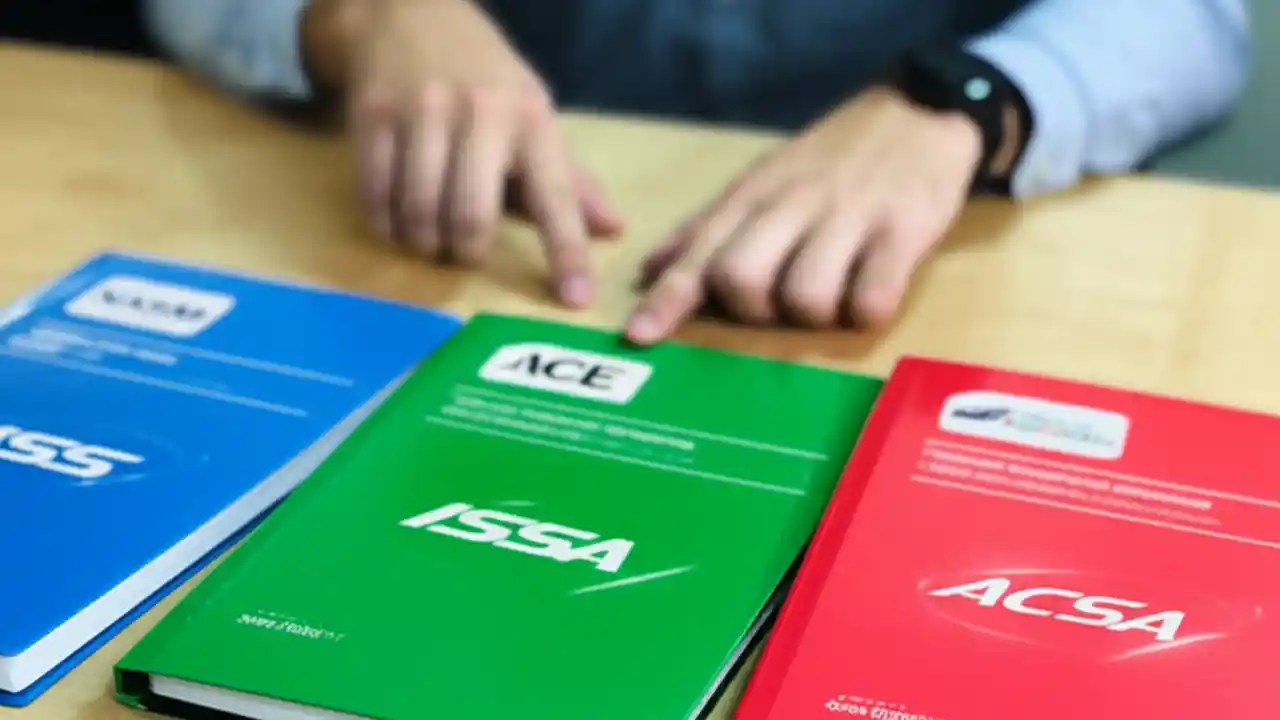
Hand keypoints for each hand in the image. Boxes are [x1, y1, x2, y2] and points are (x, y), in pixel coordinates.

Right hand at [306, 0, 623, 306]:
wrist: (410, 14)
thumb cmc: (485, 78)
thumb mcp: (534, 116)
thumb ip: (569, 179)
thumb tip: (613, 230)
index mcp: (532, 122)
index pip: (558, 197)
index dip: (568, 253)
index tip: (576, 300)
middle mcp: (481, 115)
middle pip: (471, 216)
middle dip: (466, 252)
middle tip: (464, 254)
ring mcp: (422, 112)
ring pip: (420, 211)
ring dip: (424, 243)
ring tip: (429, 240)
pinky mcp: (374, 115)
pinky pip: (376, 195)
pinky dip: (387, 225)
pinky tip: (397, 223)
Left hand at [625, 87, 982, 343]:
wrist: (918, 111)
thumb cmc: (832, 159)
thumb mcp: (762, 181)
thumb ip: (708, 228)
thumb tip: (652, 268)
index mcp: (753, 197)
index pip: (699, 254)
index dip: (668, 300)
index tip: (640, 336)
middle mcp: (793, 205)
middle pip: (741, 278)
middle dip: (753, 311)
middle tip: (779, 306)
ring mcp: (849, 218)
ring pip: (805, 296)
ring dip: (814, 316)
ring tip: (834, 295)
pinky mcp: (903, 232)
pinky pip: (873, 298)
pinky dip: (866, 311)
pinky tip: (870, 294)